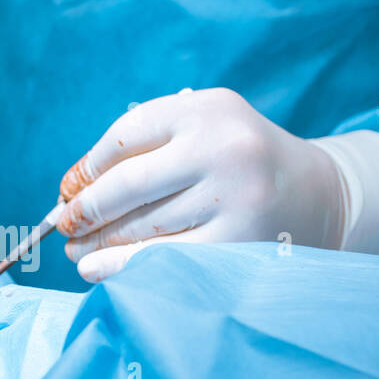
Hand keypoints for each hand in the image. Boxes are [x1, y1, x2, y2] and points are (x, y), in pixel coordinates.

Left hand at [56, 88, 346, 280]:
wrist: (316, 193)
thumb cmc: (237, 161)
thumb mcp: (200, 130)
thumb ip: (145, 148)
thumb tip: (71, 192)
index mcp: (206, 109)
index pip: (124, 137)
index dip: (86, 169)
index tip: (67, 190)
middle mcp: (221, 148)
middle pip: (127, 185)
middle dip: (84, 210)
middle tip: (63, 225)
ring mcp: (233, 197)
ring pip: (142, 225)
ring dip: (97, 242)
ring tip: (75, 251)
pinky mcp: (239, 241)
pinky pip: (164, 258)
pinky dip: (121, 266)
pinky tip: (96, 269)